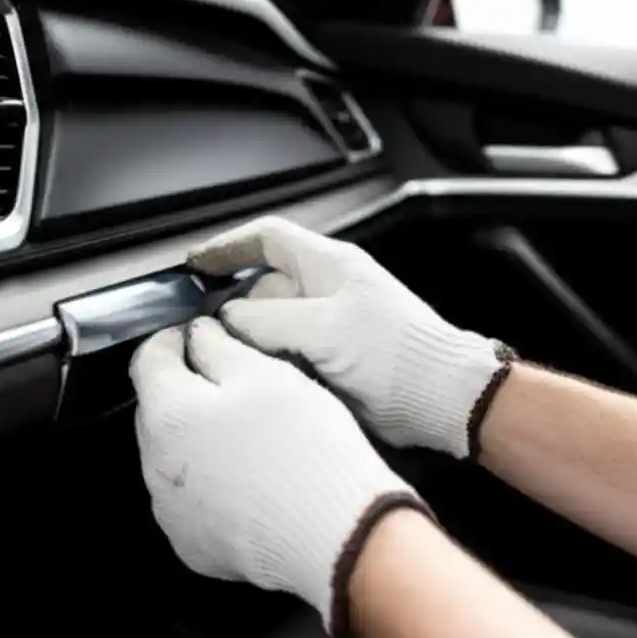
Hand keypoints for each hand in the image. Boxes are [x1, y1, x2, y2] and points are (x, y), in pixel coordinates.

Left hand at [130, 318, 424, 629]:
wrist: (333, 534)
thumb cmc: (301, 443)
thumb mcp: (266, 374)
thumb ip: (220, 346)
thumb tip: (197, 334)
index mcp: (167, 414)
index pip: (148, 359)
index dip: (174, 340)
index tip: (201, 336)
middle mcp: (154, 464)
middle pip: (157, 410)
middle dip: (185, 391)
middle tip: (232, 386)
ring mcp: (170, 511)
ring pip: (172, 457)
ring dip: (195, 440)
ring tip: (244, 437)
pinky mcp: (191, 544)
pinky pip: (190, 501)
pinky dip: (209, 484)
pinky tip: (246, 481)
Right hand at [188, 217, 513, 459]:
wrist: (442, 399)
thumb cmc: (395, 355)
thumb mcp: (323, 329)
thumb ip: (266, 319)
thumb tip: (228, 318)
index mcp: (328, 265)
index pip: (268, 239)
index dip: (228, 247)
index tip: (194, 265)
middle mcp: (328, 290)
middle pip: (263, 287)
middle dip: (235, 307)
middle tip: (207, 332)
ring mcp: (331, 325)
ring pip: (272, 326)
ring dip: (253, 342)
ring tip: (233, 361)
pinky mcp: (335, 358)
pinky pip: (289, 355)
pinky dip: (273, 364)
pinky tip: (263, 380)